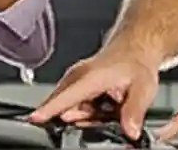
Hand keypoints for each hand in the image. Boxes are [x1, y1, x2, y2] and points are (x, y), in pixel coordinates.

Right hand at [27, 43, 161, 140]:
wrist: (134, 47)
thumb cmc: (135, 62)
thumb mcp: (142, 88)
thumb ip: (134, 111)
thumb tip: (130, 130)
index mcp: (90, 77)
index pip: (64, 97)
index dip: (49, 110)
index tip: (34, 119)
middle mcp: (77, 77)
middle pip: (63, 106)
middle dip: (77, 120)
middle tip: (102, 116)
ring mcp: (74, 80)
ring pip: (69, 107)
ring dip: (85, 116)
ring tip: (110, 105)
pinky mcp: (75, 84)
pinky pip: (73, 104)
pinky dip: (86, 111)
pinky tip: (105, 105)